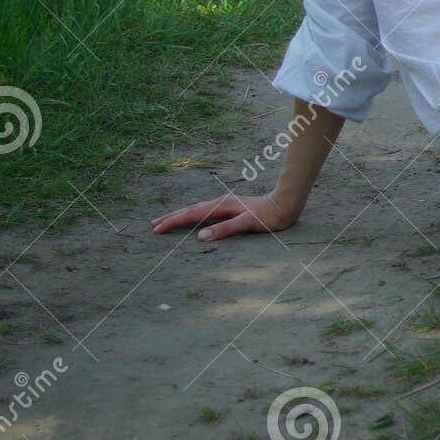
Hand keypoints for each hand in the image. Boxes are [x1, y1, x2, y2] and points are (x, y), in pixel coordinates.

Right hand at [149, 189, 301, 241]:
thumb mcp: (248, 224)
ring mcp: (226, 204)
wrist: (286, 203)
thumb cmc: (269, 216)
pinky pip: (206, 211)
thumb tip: (200, 237)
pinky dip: (194, 214)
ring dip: (181, 215)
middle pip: (190, 210)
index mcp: (221, 206)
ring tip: (167, 220)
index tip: (156, 229)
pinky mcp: (231, 207)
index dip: (173, 222)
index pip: (191, 215)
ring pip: (197, 209)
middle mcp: (221, 203)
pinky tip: (194, 218)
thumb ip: (225, 229)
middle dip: (171, 217)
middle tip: (153, 225)